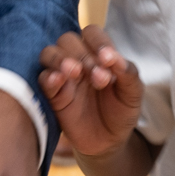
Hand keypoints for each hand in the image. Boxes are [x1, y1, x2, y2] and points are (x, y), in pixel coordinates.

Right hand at [38, 26, 142, 158]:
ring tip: (74, 73)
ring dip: (60, 59)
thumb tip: (115, 58)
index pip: (92, 33)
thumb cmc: (121, 111)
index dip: (98, 42)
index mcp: (97, 54)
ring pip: (49, 53)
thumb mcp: (132, 94)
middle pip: (68, 40)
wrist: (109, 142)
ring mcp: (62, 76)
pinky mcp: (52, 94)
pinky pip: (42, 79)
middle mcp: (77, 60)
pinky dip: (48, 77)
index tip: (108, 59)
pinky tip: (59, 82)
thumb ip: (128, 73)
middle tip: (98, 78)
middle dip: (83, 56)